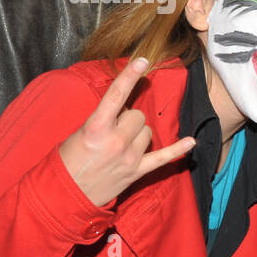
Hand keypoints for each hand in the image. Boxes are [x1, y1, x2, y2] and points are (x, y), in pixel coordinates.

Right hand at [59, 57, 196, 207]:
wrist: (65, 195)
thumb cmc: (67, 161)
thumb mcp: (79, 133)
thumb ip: (102, 119)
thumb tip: (122, 107)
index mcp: (95, 128)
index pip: (116, 95)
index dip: (130, 76)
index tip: (143, 60)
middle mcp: (115, 141)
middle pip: (138, 116)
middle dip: (128, 119)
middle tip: (114, 130)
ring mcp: (128, 158)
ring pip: (148, 133)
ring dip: (138, 134)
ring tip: (120, 145)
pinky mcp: (137, 171)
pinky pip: (163, 158)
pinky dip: (178, 149)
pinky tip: (192, 141)